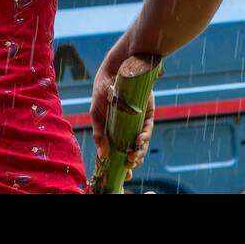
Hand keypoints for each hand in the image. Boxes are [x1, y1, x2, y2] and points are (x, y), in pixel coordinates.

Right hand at [90, 57, 153, 180]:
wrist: (115, 69)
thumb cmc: (102, 89)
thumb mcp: (96, 113)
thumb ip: (99, 133)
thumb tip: (102, 155)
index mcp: (112, 129)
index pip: (117, 150)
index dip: (120, 164)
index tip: (122, 174)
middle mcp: (126, 128)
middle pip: (131, 149)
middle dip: (131, 160)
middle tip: (128, 166)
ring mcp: (137, 122)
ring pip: (141, 143)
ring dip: (139, 152)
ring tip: (133, 156)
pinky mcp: (147, 113)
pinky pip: (148, 129)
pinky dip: (144, 137)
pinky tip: (139, 140)